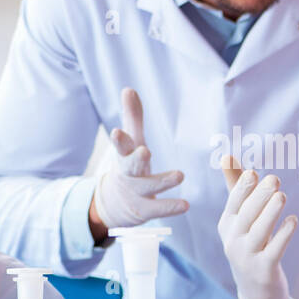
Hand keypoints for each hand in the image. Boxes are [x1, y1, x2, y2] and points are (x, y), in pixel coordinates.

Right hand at [90, 88, 189, 234]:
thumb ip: (132, 118)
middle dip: (136, 159)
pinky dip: (170, 207)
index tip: (117, 132)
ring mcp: (136, 193)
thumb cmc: (127, 166)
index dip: (119, 140)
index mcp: (124, 156)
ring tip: (180, 175)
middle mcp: (128, 175)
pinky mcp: (144, 210)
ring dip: (163, 181)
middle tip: (145, 151)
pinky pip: (158, 209)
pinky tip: (185, 205)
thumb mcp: (129, 143)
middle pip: (131, 166)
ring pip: (148, 187)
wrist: (112, 204)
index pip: (121, 146)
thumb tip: (128, 89)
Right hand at [218, 158, 297, 298]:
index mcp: (227, 225)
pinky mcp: (264, 269)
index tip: (253, 172)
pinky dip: (284, 234)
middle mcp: (233, 240)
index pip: (233, 203)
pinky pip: (274, 249)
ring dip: (271, 213)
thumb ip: (237, 188)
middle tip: (274, 179)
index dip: (242, 188)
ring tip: (282, 196)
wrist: (255, 290)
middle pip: (246, 215)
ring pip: (259, 231)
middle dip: (259, 196)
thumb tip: (226, 155)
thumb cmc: (250, 245)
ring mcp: (247, 256)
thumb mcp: (240, 219)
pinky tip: (293, 220)